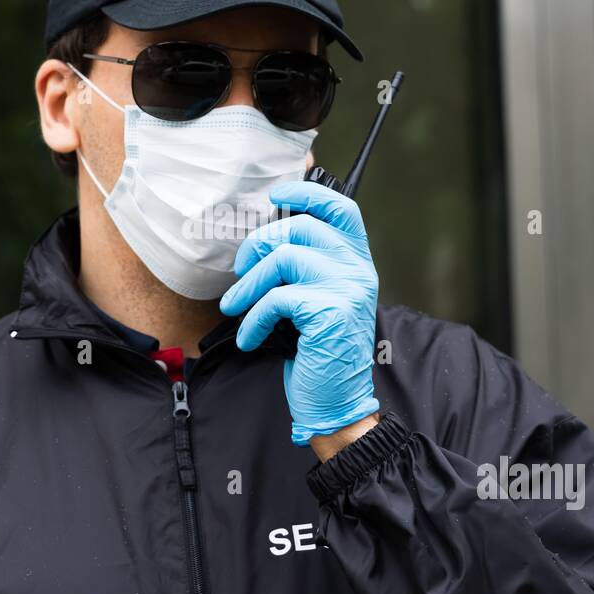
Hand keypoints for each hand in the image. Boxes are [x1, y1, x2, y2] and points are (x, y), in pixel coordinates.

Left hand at [219, 181, 380, 446]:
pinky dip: (253, 319)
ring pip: (284, 257)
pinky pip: (276, 299)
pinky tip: (249, 338)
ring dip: (249, 284)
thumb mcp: (320, 300)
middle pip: (300, 226)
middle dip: (259, 245)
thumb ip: (306, 268)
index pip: (341, 207)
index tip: (276, 195)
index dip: (307, 192)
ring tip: (235, 306)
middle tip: (242, 271)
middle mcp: (357, 269)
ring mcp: (346, 288)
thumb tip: (263, 240)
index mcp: (357, 261)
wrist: (337, 402)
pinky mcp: (328, 311)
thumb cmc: (319, 350)